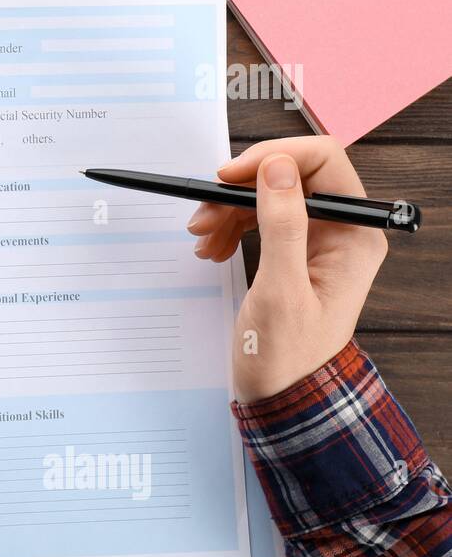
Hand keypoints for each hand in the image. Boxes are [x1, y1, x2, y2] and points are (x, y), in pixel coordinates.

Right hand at [187, 136, 387, 401]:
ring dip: (229, 210)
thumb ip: (282, 224)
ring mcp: (318, 242)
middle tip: (204, 213)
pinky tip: (212, 247)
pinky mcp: (296, 254)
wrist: (282, 398)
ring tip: (202, 237)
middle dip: (241, 189)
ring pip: (269, 197)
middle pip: (289, 177)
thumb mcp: (280, 289)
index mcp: (354, 234)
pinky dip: (231, 226)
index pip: (321, 162)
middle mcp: (342, 231)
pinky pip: (261, 221)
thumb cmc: (287, 356)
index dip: (272, 159)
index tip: (229, 177)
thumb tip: (277, 166)